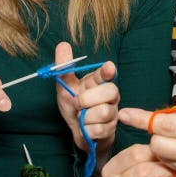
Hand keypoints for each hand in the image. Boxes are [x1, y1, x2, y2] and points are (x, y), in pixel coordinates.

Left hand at [54, 42, 118, 158]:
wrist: (77, 131)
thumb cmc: (73, 105)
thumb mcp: (65, 87)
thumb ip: (64, 68)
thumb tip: (63, 44)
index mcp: (99, 82)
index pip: (107, 73)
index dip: (108, 70)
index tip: (109, 67)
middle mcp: (110, 95)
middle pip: (111, 91)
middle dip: (89, 99)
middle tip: (77, 103)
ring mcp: (112, 112)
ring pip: (103, 112)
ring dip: (85, 117)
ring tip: (81, 117)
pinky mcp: (111, 129)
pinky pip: (99, 129)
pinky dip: (86, 130)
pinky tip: (85, 128)